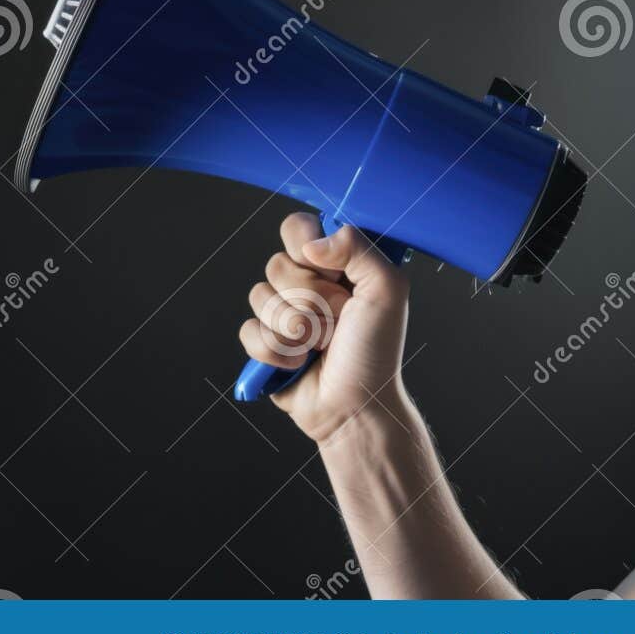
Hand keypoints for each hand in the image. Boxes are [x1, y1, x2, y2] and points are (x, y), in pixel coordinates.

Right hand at [239, 212, 409, 442]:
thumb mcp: (386, 291)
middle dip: (308, 299)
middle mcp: (304, 284)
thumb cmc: (376, 352)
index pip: (296, 227)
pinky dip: (275, 351)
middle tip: (337, 321)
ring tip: (320, 346)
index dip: (305, 249)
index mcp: (333, 265)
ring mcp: (280, 313)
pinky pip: (247, 331)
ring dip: (295, 328)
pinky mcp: (263, 342)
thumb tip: (313, 243)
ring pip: (258, 297)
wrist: (355, 405)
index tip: (331, 272)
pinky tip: (297, 363)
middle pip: (274, 264)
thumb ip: (358, 249)